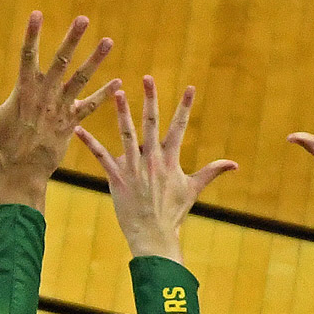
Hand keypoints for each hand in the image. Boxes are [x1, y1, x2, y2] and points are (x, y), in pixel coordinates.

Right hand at [0, 12, 120, 208]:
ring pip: (80, 80)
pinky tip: (118, 82)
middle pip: (60, 62)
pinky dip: (104, 95)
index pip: (27, 56)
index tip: (36, 14)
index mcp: (23, 92)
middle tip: (83, 19)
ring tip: (108, 41)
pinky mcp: (70, 124)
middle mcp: (44, 96)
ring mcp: (60, 110)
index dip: (31, 34)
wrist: (20, 176)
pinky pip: (90, 107)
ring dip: (95, 60)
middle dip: (72, 39)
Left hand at [75, 77, 236, 260]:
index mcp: (170, 160)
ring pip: (127, 135)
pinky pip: (101, 156)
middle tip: (148, 78)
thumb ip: (212, 172)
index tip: (190, 87)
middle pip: (151, 124)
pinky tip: (78, 129)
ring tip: (117, 93)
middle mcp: (152, 160)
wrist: (154, 235)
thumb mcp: (193, 190)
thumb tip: (235, 164)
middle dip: (150, 99)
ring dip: (122, 113)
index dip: (185, 107)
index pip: (179, 127)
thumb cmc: (174, 213)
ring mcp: (134, 168)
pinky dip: (89, 143)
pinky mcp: (117, 178)